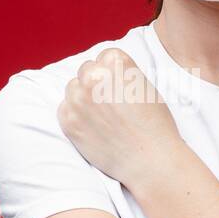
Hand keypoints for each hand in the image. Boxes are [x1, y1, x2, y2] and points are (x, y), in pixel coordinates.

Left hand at [58, 47, 183, 186]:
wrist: (150, 160)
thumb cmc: (154, 125)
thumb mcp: (145, 86)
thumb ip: (122, 74)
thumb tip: (104, 73)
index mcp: (115, 62)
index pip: (104, 57)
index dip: (112, 74)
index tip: (120, 88)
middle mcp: (93, 76)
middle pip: (86, 70)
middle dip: (96, 84)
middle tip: (110, 104)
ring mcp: (78, 99)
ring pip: (73, 88)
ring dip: (83, 98)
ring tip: (103, 117)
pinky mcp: (68, 120)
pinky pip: (64, 109)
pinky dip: (75, 117)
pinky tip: (93, 127)